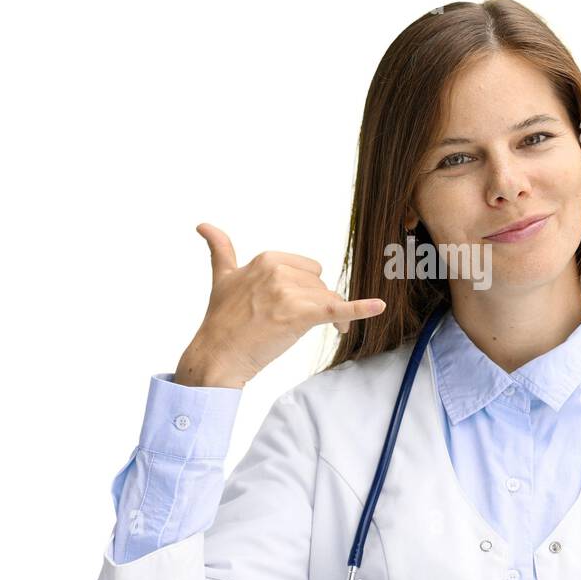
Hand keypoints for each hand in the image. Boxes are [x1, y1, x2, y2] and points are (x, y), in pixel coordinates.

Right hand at [173, 222, 385, 387]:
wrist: (217, 354)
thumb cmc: (221, 319)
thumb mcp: (222, 277)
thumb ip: (220, 248)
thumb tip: (203, 225)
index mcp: (268, 258)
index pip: (309, 270)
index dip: (307, 289)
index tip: (297, 306)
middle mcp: (279, 271)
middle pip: (320, 285)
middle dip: (316, 304)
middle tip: (295, 324)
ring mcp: (289, 293)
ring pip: (328, 300)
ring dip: (329, 317)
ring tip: (312, 332)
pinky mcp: (300, 316)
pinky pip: (336, 309)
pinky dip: (359, 308)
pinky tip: (378, 307)